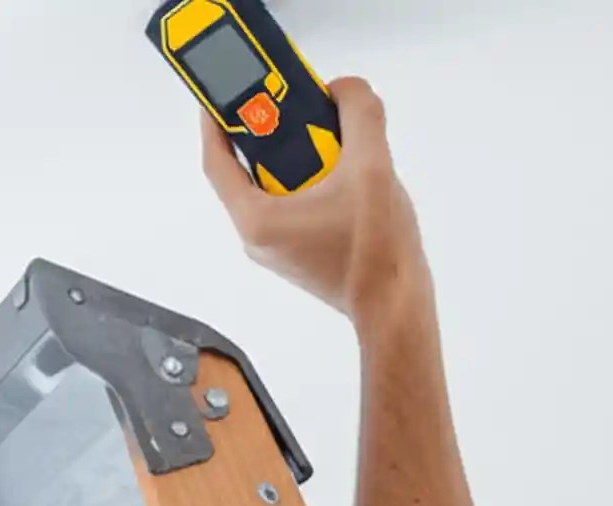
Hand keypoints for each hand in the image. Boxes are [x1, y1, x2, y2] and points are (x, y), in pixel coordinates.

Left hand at [201, 77, 430, 331]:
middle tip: (290, 106)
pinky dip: (309, 181)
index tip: (221, 93)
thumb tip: (345, 91)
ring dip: (295, 157)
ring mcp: (279, 250)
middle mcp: (259, 238)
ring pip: (275, 188)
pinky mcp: (301, 255)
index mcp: (258, 219)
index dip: (215, 121)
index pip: (218, 161)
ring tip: (327, 137)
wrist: (398, 308)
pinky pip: (294, 205)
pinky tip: (342, 172)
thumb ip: (359, 116)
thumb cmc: (377, 252)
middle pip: (248, 171)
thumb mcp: (372, 168)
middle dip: (268, 134)